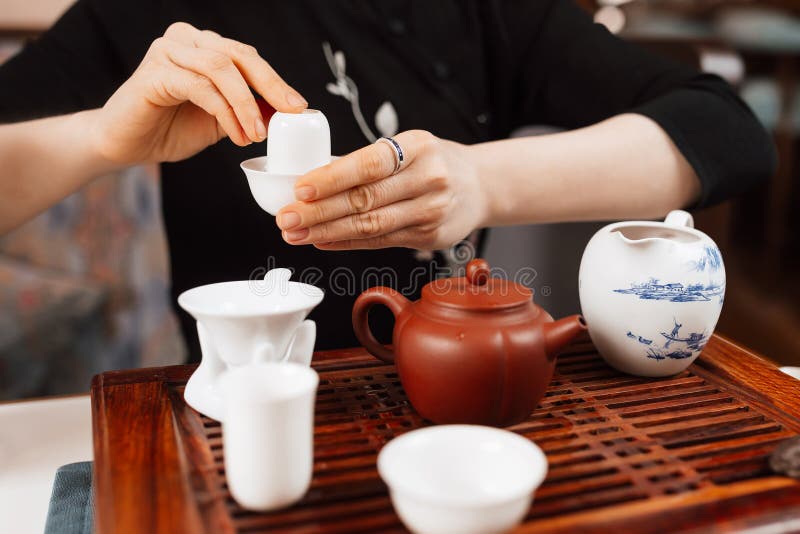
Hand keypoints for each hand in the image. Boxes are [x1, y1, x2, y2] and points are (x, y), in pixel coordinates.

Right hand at [90, 22, 306, 164]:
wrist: (128, 145)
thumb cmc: (172, 129)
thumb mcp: (222, 121)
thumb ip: (249, 111)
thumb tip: (286, 111)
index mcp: (204, 47)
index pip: (247, 57)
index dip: (276, 81)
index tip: (298, 107)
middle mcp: (186, 40)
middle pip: (239, 55)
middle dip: (270, 86)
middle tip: (290, 113)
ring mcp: (167, 51)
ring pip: (222, 69)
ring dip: (246, 105)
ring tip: (256, 135)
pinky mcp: (153, 72)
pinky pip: (200, 87)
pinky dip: (225, 112)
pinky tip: (236, 135)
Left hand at [275, 130, 487, 249]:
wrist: (480, 186)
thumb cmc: (434, 162)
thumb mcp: (411, 146)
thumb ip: (371, 161)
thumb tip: (314, 179)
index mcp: (419, 147)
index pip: (370, 164)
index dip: (332, 178)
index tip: (300, 187)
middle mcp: (428, 180)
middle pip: (365, 199)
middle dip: (319, 210)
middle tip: (286, 217)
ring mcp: (430, 212)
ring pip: (370, 225)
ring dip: (326, 231)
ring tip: (295, 232)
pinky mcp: (428, 237)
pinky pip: (379, 241)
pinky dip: (346, 242)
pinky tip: (322, 240)